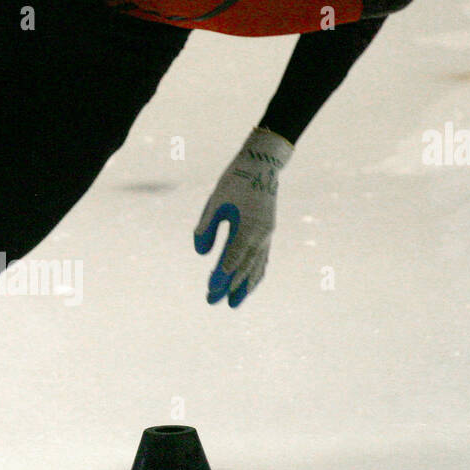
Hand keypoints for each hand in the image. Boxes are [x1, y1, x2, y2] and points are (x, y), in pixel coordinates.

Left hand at [193, 126, 293, 306]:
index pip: (232, 259)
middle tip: (212, 301)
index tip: (211, 289)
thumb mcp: (215, 201)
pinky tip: (248, 285)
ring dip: (245, 287)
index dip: (221, 275)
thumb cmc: (235, 181)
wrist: (262, 165)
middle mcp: (261, 236)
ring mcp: (267, 236)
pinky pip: (262, 260)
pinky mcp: (267, 233)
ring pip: (256, 268)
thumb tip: (201, 254)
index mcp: (247, 227)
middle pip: (243, 268)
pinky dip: (255, 274)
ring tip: (234, 304)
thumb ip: (207, 227)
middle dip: (228, 286)